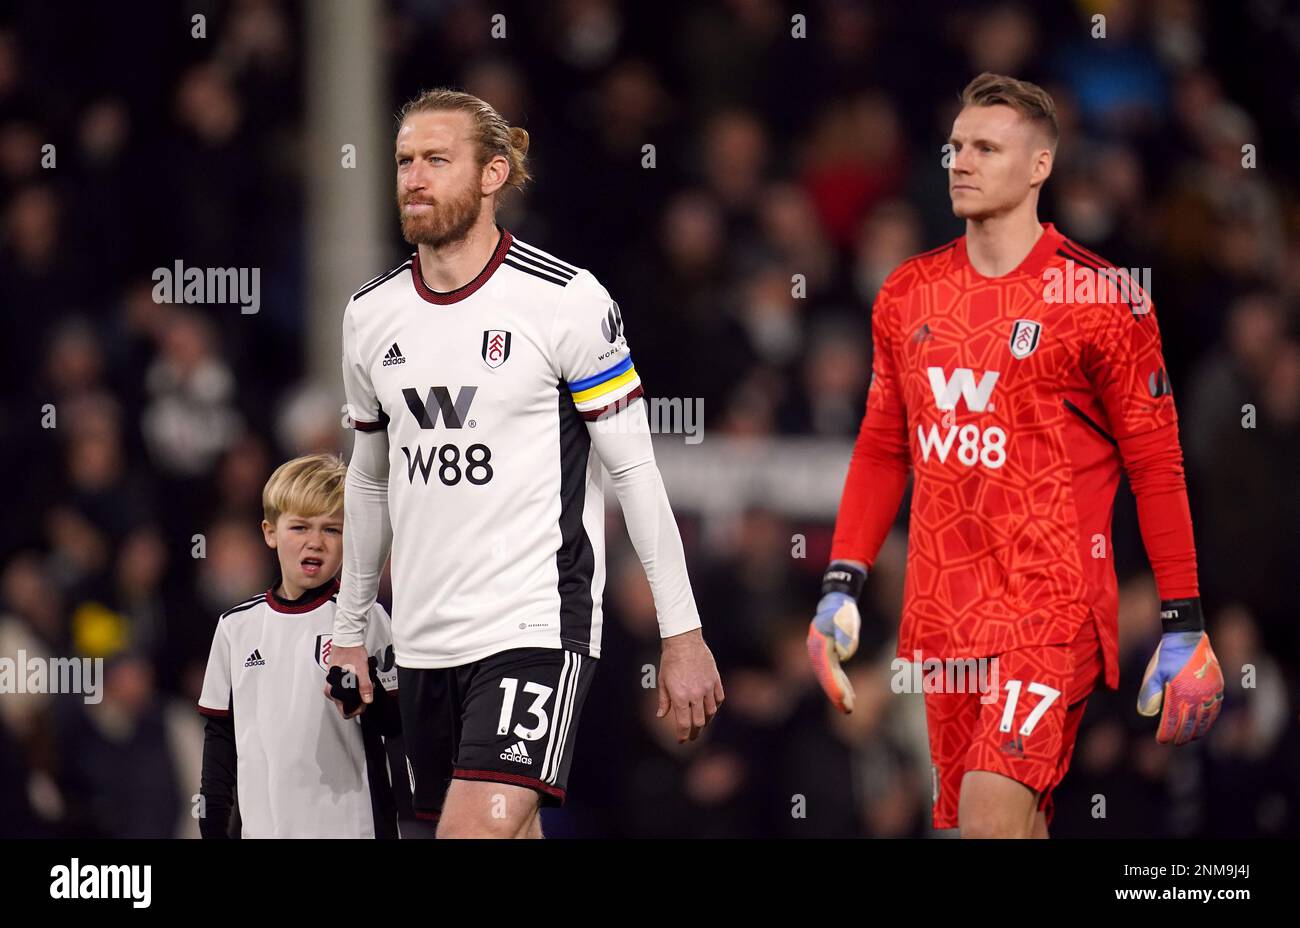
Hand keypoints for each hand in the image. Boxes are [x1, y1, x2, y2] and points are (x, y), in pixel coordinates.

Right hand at [323, 644, 372, 718]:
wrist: (347, 641)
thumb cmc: (351, 652)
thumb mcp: (361, 670)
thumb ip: (364, 686)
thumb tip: (367, 699)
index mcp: (333, 690)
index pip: (345, 711)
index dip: (357, 709)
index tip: (365, 702)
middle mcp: (330, 689)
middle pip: (346, 706)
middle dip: (359, 701)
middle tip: (366, 691)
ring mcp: (332, 685)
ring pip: (346, 698)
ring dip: (356, 694)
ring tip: (363, 684)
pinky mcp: (336, 680)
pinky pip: (345, 690)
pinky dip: (353, 688)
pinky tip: (359, 681)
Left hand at [656, 628, 723, 741]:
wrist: (684, 640)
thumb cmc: (670, 661)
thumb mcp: (662, 681)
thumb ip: (664, 701)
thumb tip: (660, 716)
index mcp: (680, 696)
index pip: (684, 723)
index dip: (683, 735)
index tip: (681, 740)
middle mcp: (695, 694)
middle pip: (699, 722)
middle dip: (694, 733)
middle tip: (691, 736)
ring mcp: (707, 687)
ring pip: (711, 712)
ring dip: (706, 721)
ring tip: (701, 724)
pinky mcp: (715, 679)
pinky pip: (719, 699)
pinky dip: (715, 706)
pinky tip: (710, 708)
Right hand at [807, 591, 860, 712]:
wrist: (835, 602)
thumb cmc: (842, 610)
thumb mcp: (846, 618)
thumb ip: (846, 635)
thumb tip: (844, 655)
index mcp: (819, 642)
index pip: (826, 668)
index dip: (834, 684)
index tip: (842, 697)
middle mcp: (817, 650)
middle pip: (825, 676)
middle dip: (836, 693)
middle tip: (847, 709)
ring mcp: (821, 654)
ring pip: (829, 677)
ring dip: (838, 692)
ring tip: (848, 708)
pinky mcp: (829, 656)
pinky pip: (834, 674)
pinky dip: (841, 684)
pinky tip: (849, 695)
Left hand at [1137, 631, 1223, 744]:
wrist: (1187, 637)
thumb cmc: (1167, 656)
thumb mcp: (1154, 673)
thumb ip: (1149, 694)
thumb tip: (1146, 714)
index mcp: (1180, 693)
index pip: (1173, 721)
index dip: (1167, 733)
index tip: (1161, 740)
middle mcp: (1197, 696)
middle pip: (1190, 723)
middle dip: (1182, 736)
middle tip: (1175, 742)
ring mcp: (1210, 692)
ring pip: (1205, 718)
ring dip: (1198, 730)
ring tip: (1190, 738)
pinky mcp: (1217, 686)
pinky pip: (1216, 708)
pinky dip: (1210, 718)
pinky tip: (1205, 723)